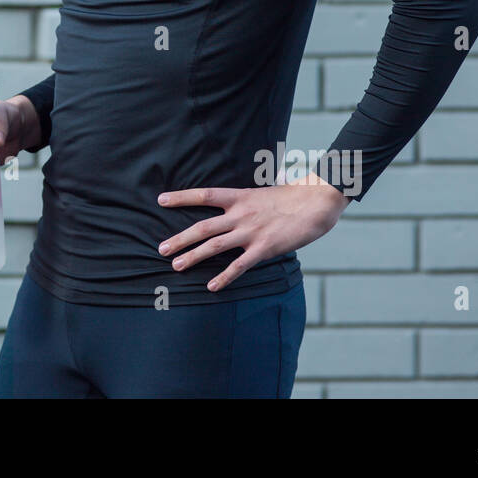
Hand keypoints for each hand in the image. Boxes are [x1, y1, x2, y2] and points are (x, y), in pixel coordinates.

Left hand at [156, 173, 348, 290]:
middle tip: (161, 249)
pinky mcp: (264, 248)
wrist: (316, 202)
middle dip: (180, 239)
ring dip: (193, 257)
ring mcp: (251, 232)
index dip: (181, 197)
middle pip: (203, 227)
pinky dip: (224, 277)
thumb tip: (238, 198)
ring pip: (214, 246)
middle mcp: (240, 214)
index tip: (161, 200)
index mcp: (240, 197)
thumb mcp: (264, 191)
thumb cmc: (292, 197)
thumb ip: (248, 199)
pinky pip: (239, 265)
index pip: (204, 195)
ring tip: (176, 266)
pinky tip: (211, 286)